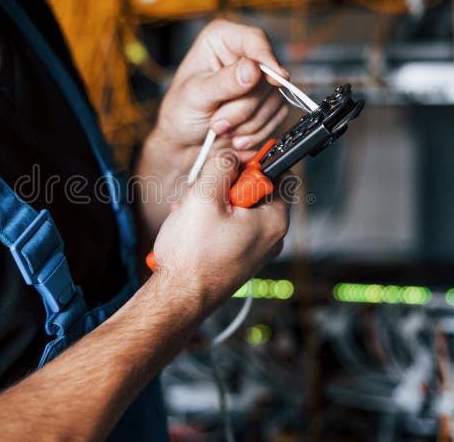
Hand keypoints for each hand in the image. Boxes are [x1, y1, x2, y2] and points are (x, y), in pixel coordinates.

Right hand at [149, 150, 288, 307]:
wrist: (177, 298)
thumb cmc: (192, 255)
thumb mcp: (204, 195)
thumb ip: (222, 165)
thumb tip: (232, 155)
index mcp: (274, 219)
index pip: (276, 172)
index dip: (250, 160)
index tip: (227, 161)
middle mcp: (271, 236)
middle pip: (252, 189)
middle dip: (221, 185)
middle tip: (200, 193)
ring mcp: (255, 249)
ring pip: (235, 208)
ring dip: (209, 203)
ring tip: (188, 214)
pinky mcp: (238, 258)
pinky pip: (227, 228)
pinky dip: (208, 222)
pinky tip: (189, 229)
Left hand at [154, 19, 290, 152]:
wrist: (184, 142)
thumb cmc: (181, 111)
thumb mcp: (196, 95)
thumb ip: (224, 82)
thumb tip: (252, 69)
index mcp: (221, 39)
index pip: (254, 39)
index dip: (266, 58)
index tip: (274, 80)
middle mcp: (242, 55)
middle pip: (267, 75)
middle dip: (243, 107)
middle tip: (217, 122)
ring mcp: (257, 79)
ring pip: (275, 98)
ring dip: (248, 122)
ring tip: (221, 129)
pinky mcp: (267, 101)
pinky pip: (278, 114)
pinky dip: (257, 130)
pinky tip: (236, 135)